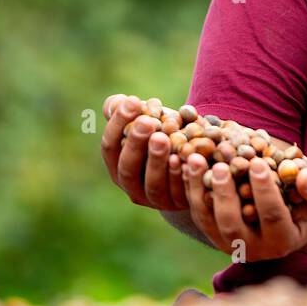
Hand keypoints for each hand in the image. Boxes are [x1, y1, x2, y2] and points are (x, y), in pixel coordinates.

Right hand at [100, 94, 189, 210]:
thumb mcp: (150, 119)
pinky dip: (179, 175)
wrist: (196, 161)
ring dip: (156, 160)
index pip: (110, 147)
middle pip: (128, 167)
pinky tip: (182, 157)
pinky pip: (178, 192)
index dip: (118, 124)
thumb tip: (115, 103)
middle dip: (136, 143)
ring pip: (152, 183)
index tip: (133, 101)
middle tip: (147, 122)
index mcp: (117, 164)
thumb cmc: (167, 132)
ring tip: (163, 137)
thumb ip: (130, 111)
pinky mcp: (178, 204)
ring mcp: (154, 199)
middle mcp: (131, 186)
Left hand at [181, 152, 306, 258]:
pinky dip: (190, 189)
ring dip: (199, 190)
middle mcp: (254, 251)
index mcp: (283, 242)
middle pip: (233, 225)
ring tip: (195, 159)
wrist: (291, 215)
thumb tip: (304, 177)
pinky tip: (185, 163)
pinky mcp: (213, 233)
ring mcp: (229, 244)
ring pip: (209, 221)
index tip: (257, 162)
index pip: (272, 217)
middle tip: (220, 165)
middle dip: (225, 194)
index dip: (265, 190)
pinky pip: (198, 213)